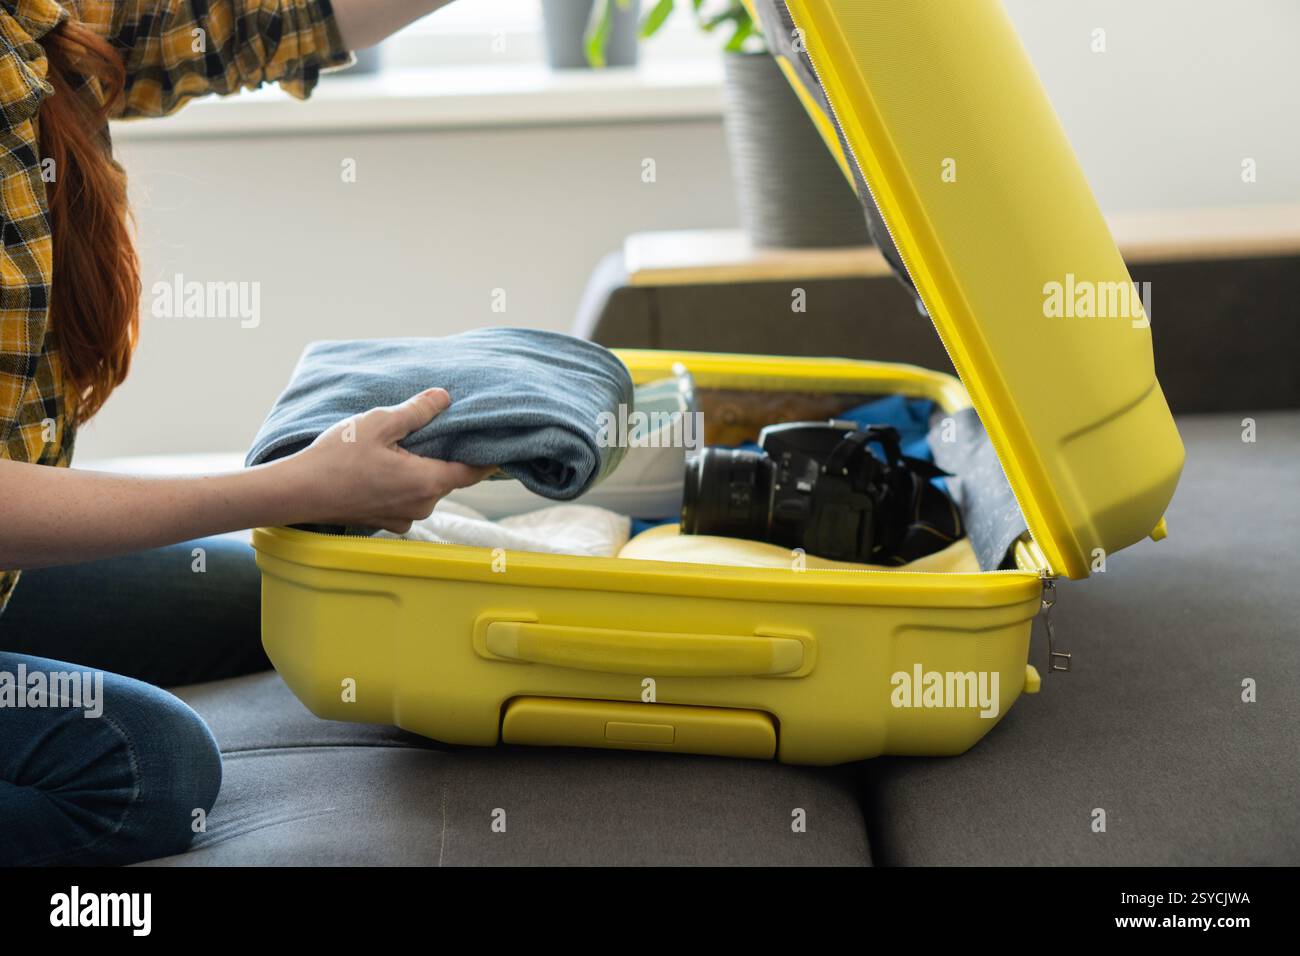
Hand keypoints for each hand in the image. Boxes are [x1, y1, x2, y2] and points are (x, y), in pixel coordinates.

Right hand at [280, 388, 492, 532]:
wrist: (297, 493)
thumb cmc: (336, 458)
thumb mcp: (380, 423)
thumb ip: (417, 411)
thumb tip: (445, 398)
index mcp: (428, 483)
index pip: (474, 472)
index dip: (489, 458)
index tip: (501, 445)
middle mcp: (422, 506)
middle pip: (448, 477)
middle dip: (446, 455)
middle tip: (440, 430)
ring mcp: (402, 518)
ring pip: (425, 487)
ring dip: (421, 468)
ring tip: (405, 444)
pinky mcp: (384, 521)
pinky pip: (405, 498)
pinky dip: (403, 481)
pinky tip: (384, 464)